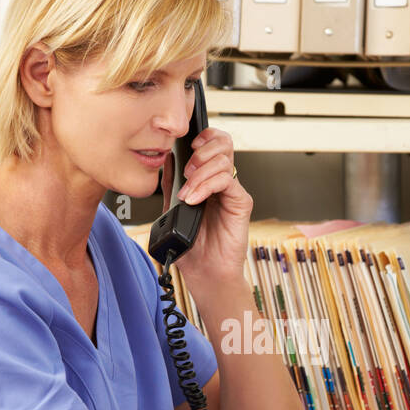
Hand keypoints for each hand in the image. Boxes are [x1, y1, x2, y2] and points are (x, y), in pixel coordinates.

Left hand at [161, 126, 252, 286]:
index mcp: (208, 180)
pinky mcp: (241, 202)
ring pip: (223, 160)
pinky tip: (194, 199)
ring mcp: (233, 191)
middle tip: (188, 169)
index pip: (212, 144)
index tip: (186, 146)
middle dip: (202, 150)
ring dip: (200, 172)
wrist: (204, 272)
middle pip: (223, 144)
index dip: (202, 137)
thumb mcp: (172, 209)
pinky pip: (227, 180)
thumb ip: (172, 184)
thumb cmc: (192, 246)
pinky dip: (207, 185)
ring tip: (188, 191)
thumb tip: (168, 158)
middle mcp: (223, 182)